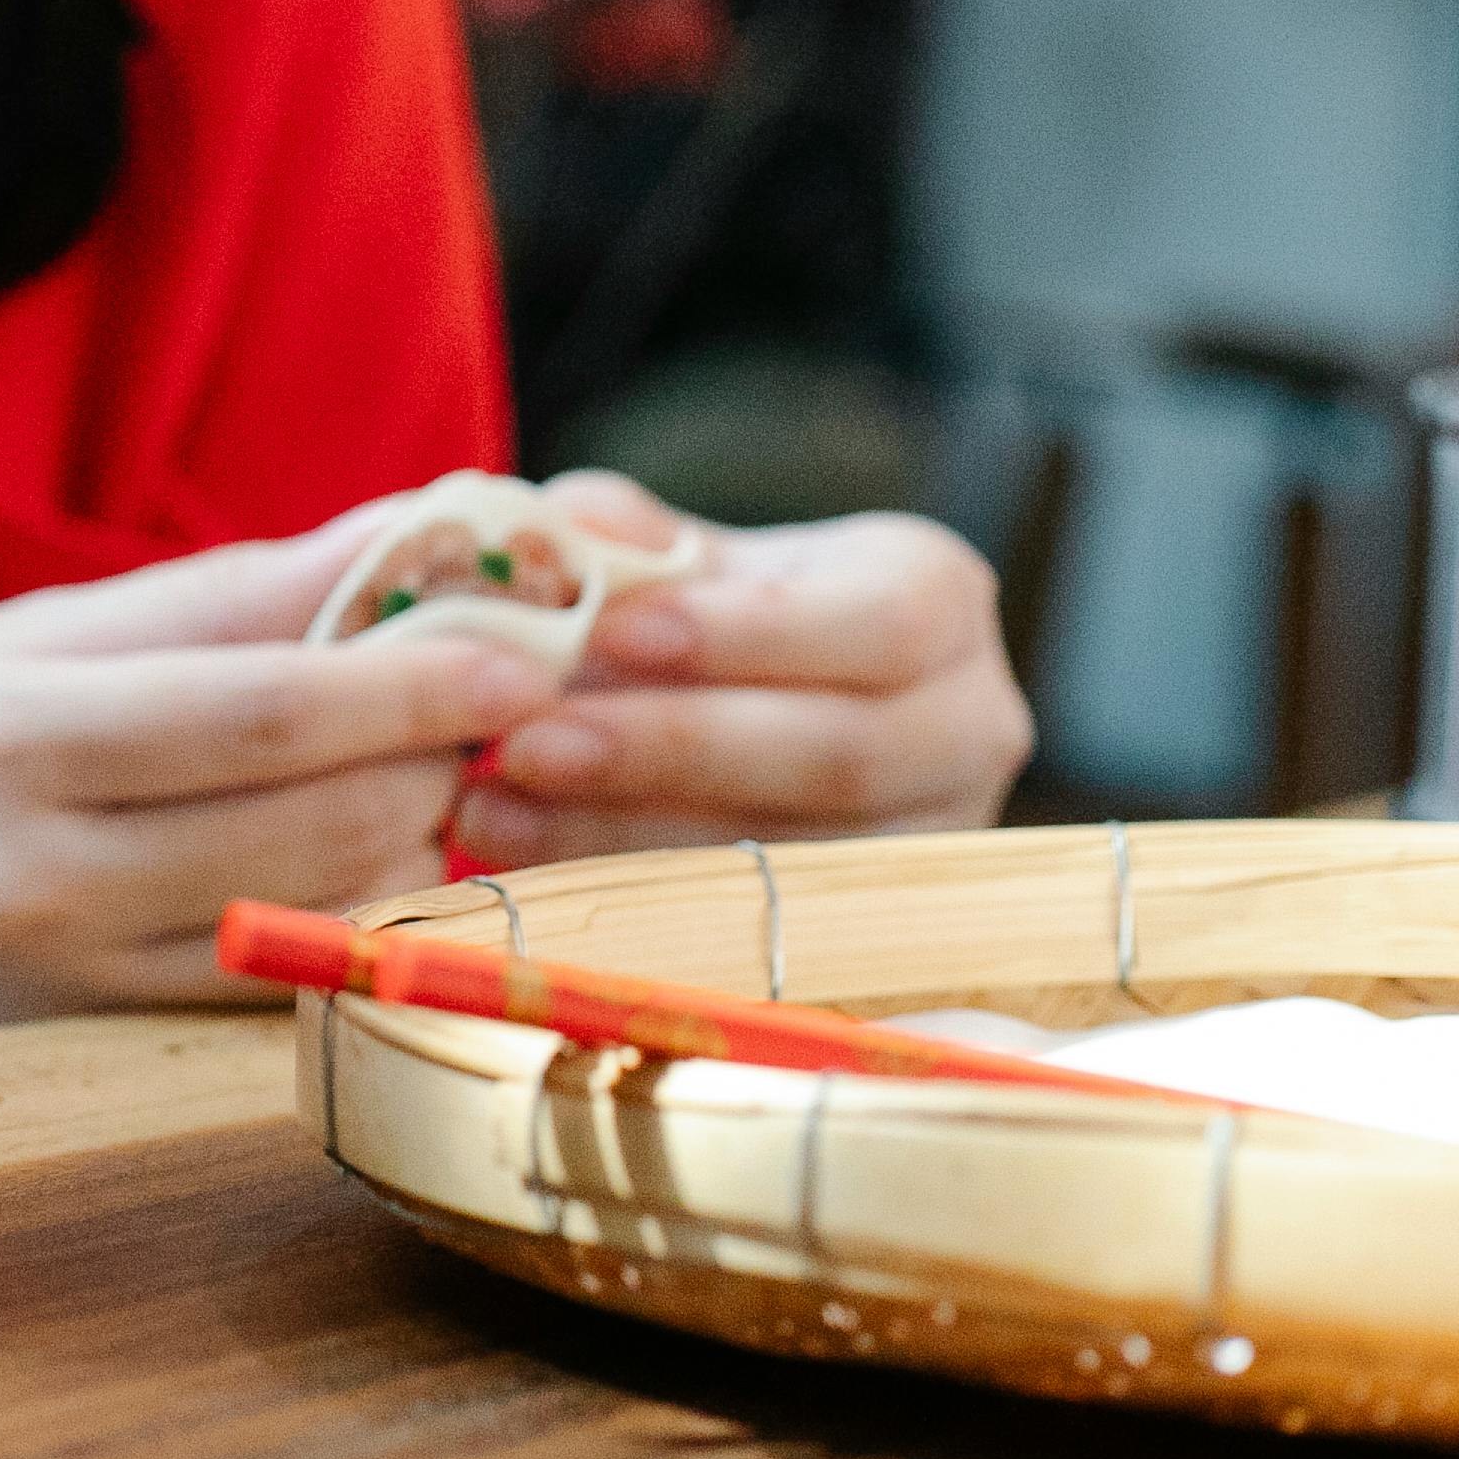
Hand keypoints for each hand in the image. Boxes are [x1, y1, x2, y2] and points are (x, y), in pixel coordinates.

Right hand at [0, 502, 566, 1039]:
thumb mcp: (36, 639)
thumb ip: (226, 598)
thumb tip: (410, 536)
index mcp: (11, 731)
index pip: (258, 709)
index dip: (410, 678)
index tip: (520, 645)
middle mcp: (37, 866)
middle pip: (311, 820)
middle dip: (443, 757)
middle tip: (519, 703)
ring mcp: (69, 979)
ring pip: (314, 913)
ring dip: (426, 842)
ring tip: (468, 772)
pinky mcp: (99, 1052)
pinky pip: (276, 989)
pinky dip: (361, 920)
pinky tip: (398, 867)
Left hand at [447, 475, 1031, 866]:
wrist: (742, 702)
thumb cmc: (706, 610)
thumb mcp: (680, 554)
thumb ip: (623, 536)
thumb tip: (567, 533)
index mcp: (936, 603)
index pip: (879, 624)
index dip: (749, 634)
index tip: (613, 628)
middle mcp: (965, 728)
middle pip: (839, 753)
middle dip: (672, 747)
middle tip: (527, 737)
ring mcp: (930, 840)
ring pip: (790, 854)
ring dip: (627, 830)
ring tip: (494, 800)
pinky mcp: (872, 925)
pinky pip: (749, 918)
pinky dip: (621, 881)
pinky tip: (519, 849)